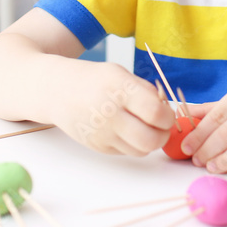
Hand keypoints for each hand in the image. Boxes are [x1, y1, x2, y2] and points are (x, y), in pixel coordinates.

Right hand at [51, 62, 175, 156]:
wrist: (58, 91)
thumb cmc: (94, 80)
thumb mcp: (121, 74)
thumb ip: (146, 92)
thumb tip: (167, 111)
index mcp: (120, 90)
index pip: (156, 113)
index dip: (168, 117)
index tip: (167, 113)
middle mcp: (110, 114)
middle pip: (151, 140)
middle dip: (163, 135)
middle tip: (161, 126)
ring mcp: (102, 133)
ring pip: (141, 150)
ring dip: (149, 141)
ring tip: (144, 127)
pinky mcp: (97, 147)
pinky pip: (126, 152)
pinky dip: (132, 144)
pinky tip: (125, 129)